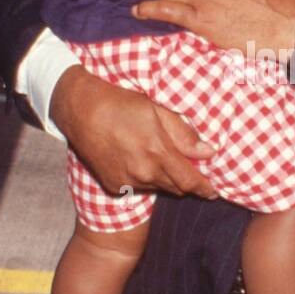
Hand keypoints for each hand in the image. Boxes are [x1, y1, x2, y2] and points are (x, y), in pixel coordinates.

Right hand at [50, 64, 217, 198]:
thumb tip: (209, 152)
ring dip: (165, 178)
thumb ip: (184, 134)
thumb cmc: (121, 102)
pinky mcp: (113, 185)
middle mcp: (143, 172)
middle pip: (176, 188)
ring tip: (160, 157)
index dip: (205, 188)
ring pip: (158, 187)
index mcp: (157, 152)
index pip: (190, 181)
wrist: (80, 109)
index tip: (214, 191)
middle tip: (191, 169)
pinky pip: (138, 187)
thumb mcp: (157, 109)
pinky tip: (138, 159)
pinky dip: (145, 178)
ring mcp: (126, 181)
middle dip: (187, 181)